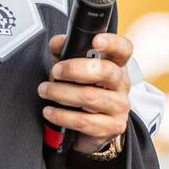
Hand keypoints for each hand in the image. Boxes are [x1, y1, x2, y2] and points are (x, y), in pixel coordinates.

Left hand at [40, 32, 132, 155]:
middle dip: (75, 69)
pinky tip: (50, 112)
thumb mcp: (73, 68)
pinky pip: (84, 121)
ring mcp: (120, 106)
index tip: (95, 41)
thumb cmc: (82, 89)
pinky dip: (62, 116)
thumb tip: (57, 43)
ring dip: (61, 93)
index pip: (123, 49)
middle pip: (106, 71)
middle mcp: (122, 84)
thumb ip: (65, 51)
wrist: (91, 128)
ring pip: (90, 97)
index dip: (112, 43)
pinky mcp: (112, 127)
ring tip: (45, 90)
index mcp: (116, 64)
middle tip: (55, 71)